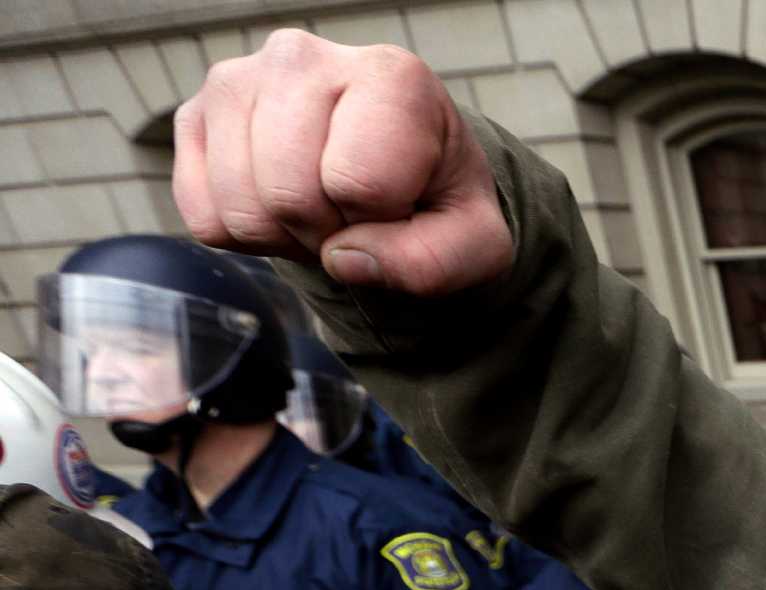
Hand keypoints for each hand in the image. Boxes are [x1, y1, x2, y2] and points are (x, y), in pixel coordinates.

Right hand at [173, 29, 512, 295]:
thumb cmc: (437, 197)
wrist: (396, 173)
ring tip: (322, 206)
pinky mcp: (195, 115)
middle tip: (356, 214)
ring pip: (242, 209)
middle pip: (289, 195)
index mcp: (390, 76)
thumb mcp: (477, 243)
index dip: (381, 221)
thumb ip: (436, 261)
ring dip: (287, 236)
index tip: (400, 203)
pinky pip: (205, 216)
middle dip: (328, 233)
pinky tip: (281, 203)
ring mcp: (238, 80)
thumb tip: (344, 258)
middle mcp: (302, 58)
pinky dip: (247, 235)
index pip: (360, 181)